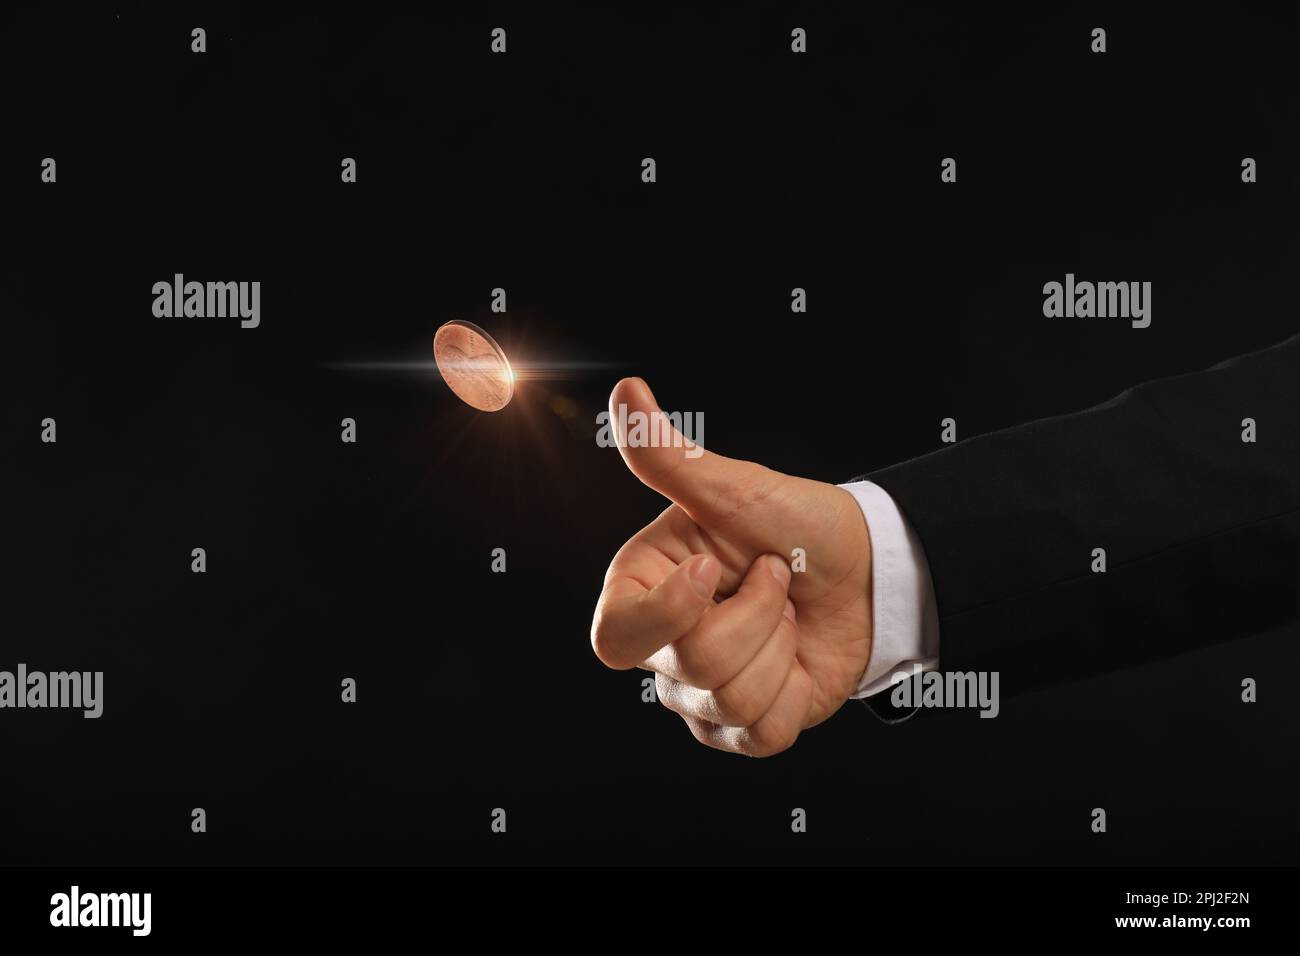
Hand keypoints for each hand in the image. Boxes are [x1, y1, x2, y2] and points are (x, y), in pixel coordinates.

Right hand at [590, 378, 872, 755]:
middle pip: (688, 670)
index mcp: (643, 588)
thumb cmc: (798, 522)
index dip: (666, 614)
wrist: (870, 572)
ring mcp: (700, 694)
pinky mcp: (743, 726)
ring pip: (730, 703)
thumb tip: (625, 391)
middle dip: (753, 620)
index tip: (714, 570)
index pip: (615, 637)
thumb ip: (670, 456)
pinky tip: (797, 657)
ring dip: (781, 648)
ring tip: (788, 612)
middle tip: (776, 580)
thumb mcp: (736, 489)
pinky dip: (796, 692)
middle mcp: (663, 647)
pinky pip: (762, 734)